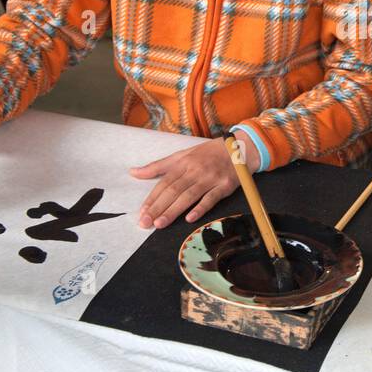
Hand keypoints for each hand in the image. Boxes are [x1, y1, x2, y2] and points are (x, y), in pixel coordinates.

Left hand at [129, 137, 259, 228]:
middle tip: (145, 223)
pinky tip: (190, 218)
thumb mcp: (182, 155)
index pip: (164, 183)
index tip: (142, 212)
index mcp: (183, 163)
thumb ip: (158, 166)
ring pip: (188, 196)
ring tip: (160, 224)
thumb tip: (133, 172)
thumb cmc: (208, 153)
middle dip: (158, 208)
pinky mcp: (225, 186)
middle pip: (173, 191)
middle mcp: (195, 170)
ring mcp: (210, 178)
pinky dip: (200, 208)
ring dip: (173, 211)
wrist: (238, 148)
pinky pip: (211, 198)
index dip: (152, 198)